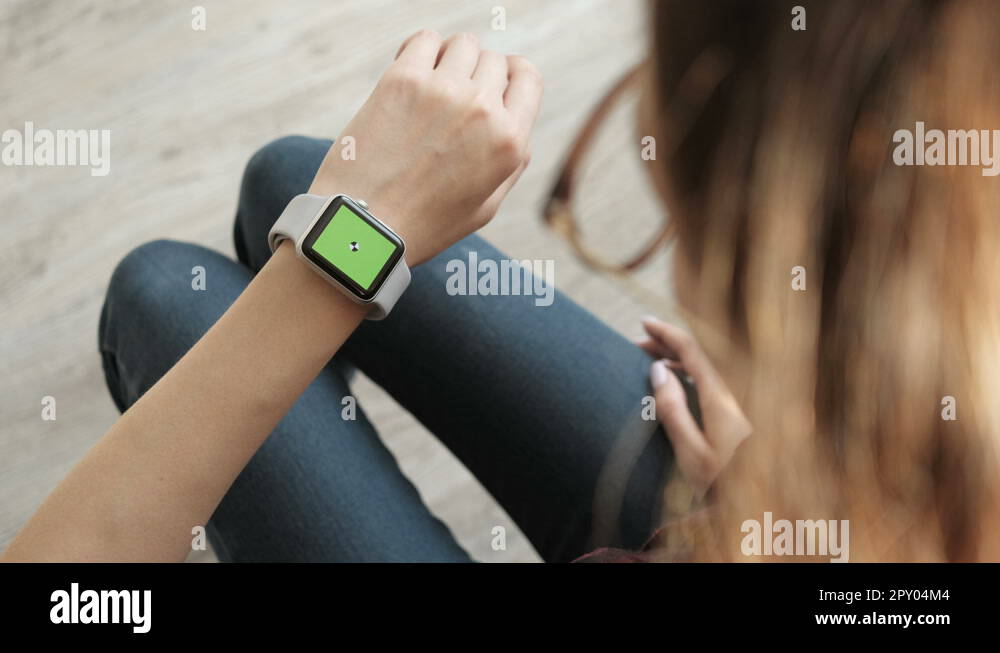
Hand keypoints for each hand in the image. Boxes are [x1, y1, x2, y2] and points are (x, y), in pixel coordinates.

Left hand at [309, 30, 542, 264]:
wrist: (363, 226)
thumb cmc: (423, 223)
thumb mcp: (486, 205)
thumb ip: (511, 161)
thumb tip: (515, 120)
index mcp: (510, 142)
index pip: (529, 77)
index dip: (513, 76)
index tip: (494, 82)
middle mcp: (483, 110)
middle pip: (494, 60)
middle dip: (477, 75)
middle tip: (450, 102)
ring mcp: (444, 91)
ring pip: (463, 44)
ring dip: (451, 60)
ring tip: (431, 87)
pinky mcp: (403, 79)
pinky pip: (424, 39)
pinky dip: (420, 50)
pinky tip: (409, 75)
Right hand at [639, 317, 751, 497]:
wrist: (764, 507)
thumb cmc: (724, 483)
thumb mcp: (690, 450)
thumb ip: (672, 409)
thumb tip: (657, 371)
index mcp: (718, 396)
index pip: (690, 351)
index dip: (666, 333)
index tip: (644, 321)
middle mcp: (730, 393)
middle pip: (698, 355)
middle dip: (667, 344)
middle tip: (637, 343)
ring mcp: (735, 403)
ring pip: (704, 368)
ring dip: (676, 360)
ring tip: (650, 362)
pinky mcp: (736, 415)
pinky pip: (708, 381)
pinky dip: (687, 373)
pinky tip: (675, 384)